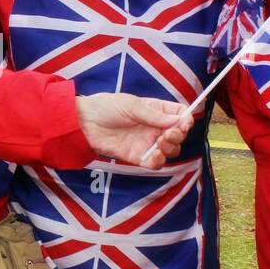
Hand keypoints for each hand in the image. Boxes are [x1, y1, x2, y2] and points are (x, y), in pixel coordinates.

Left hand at [75, 93, 192, 168]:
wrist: (83, 122)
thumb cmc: (106, 107)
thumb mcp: (131, 105)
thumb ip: (154, 115)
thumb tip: (177, 120)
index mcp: (156, 110)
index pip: (179, 115)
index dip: (185, 120)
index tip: (184, 123)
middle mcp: (154, 127)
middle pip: (177, 135)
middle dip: (178, 136)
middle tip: (168, 134)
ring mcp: (146, 142)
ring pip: (170, 150)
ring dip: (170, 148)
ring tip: (160, 142)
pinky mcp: (137, 156)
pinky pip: (154, 163)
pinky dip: (158, 161)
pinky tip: (154, 155)